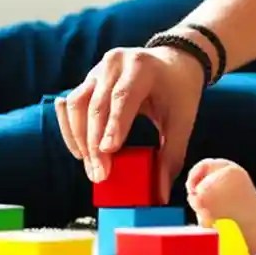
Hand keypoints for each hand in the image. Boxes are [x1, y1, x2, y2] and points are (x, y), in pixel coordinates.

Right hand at [53, 42, 205, 203]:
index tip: (108, 153)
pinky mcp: (88, 81)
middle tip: (100, 174)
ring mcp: (98, 70)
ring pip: (77, 104)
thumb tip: (162, 192)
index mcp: (142, 67)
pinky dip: (72, 130)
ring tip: (91, 166)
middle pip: (97, 105)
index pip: (123, 97)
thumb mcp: (183, 119)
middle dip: (95, 143)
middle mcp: (115, 63)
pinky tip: (80, 151)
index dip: (113, 125)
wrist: (174, 62)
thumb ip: (173, 154)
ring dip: (80, 138)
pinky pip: (72, 105)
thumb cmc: (179, 90)